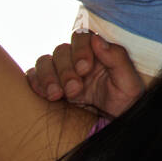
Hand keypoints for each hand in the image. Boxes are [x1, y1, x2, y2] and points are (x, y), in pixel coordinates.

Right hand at [25, 31, 144, 117]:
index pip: (82, 37)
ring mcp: (61, 72)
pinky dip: (35, 83)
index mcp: (97, 53)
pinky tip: (46, 95)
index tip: (84, 69)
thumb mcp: (129, 82)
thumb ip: (117, 58)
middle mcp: (77, 59)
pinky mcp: (49, 86)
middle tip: (74, 89)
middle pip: (61, 51)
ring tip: (56, 95)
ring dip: (48, 77)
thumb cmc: (125, 100)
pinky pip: (33, 76)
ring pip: (45, 61)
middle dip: (65, 70)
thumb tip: (97, 39)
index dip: (80, 50)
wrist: (114, 123)